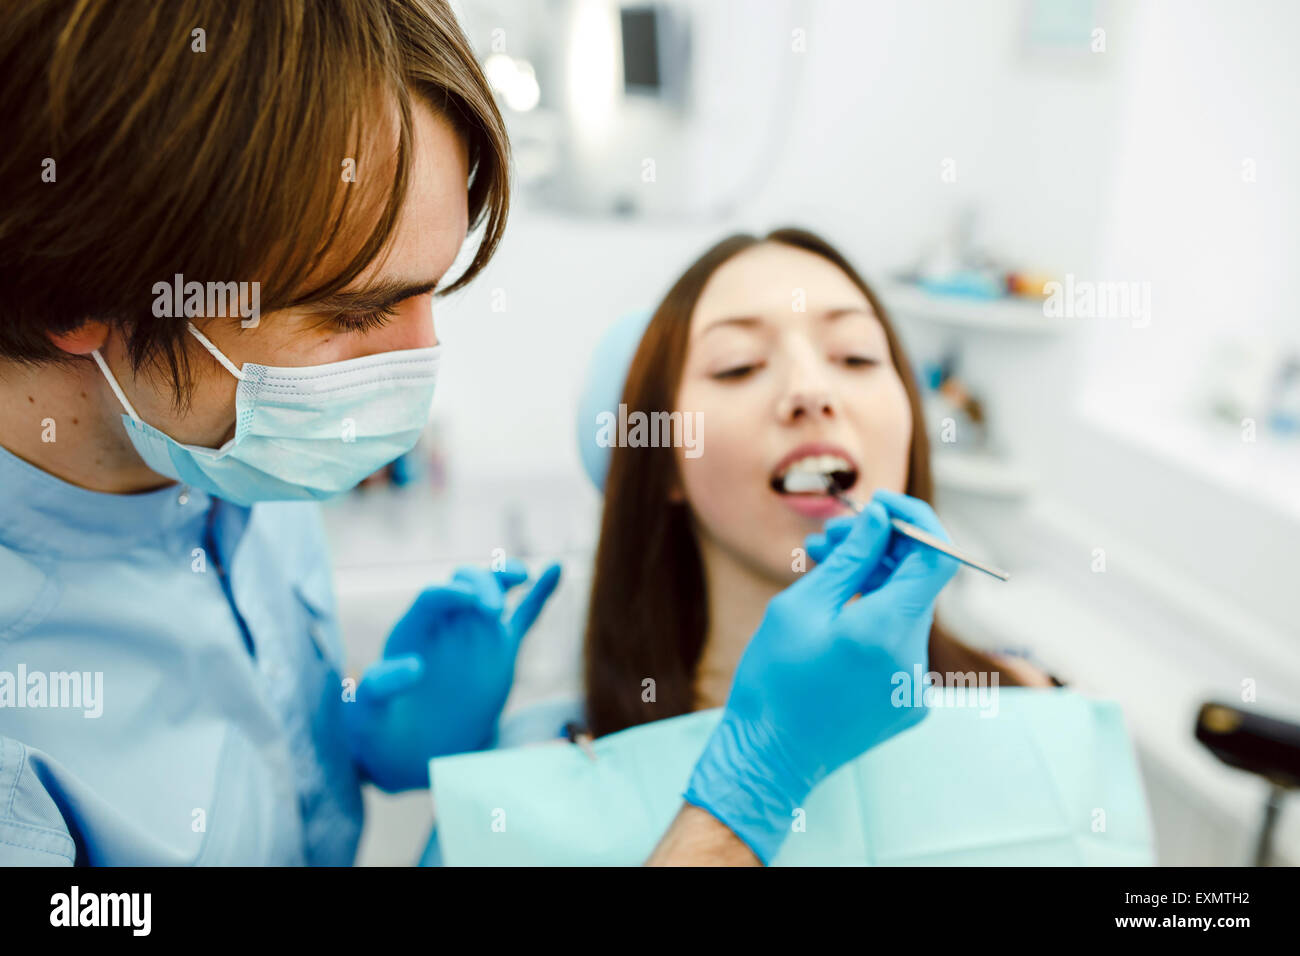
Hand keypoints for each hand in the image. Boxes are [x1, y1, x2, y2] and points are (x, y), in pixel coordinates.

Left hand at [344, 559, 561, 791]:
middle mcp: (445, 624)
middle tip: (493, 611)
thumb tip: (412, 667)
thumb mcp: (367, 713)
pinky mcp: (501, 652)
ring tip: (522, 575)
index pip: (434, 597)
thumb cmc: (378, 732)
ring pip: (496, 591)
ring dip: (507, 576)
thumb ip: (381, 687)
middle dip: (483, 587)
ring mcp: (476, 635)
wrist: (407, 754)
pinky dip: (540, 593)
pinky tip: (556, 569)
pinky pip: (524, 616)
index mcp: (413, 631)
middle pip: (467, 583)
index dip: (451, 593)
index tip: (469, 601)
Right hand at [683, 490, 957, 862]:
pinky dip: (873, 617)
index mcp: (887, 630)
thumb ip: (851, 559)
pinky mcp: (907, 700)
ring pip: (905, 609)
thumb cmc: (774, 680)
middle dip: (879, 549)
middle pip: (917, 581)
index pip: (937, 556)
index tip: (879, 505)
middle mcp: (913, 659)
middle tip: (827, 538)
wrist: (770, 757)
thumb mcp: (801, 606)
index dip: (915, 519)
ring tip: (820, 568)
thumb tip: (882, 520)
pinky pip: (899, 641)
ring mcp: (915, 684)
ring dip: (873, 581)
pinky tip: (834, 614)